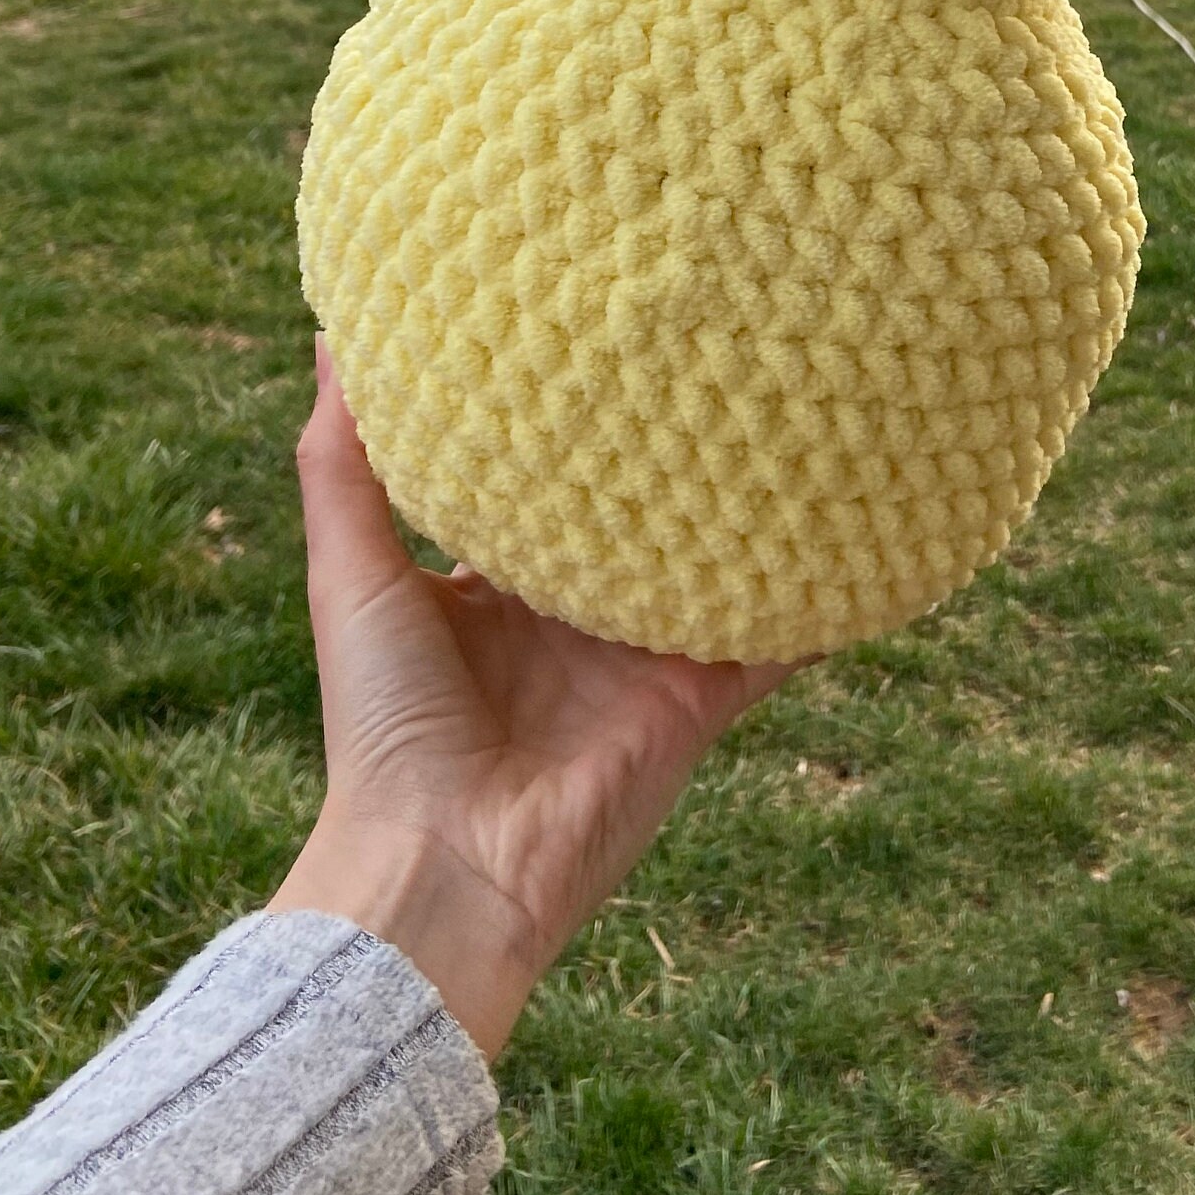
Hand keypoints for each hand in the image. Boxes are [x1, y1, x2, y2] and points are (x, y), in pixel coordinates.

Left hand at [269, 343, 791, 1057]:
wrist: (440, 868)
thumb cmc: (381, 724)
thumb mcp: (348, 573)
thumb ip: (341, 461)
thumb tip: (328, 336)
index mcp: (493, 593)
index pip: (540, 484)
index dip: (563, 417)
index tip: (590, 327)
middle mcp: (573, 619)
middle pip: (634, 516)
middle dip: (668, 447)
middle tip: (712, 339)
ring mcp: (642, 659)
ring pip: (712, 561)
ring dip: (752, 504)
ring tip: (802, 405)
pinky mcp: (698, 700)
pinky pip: (773, 637)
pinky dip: (819, 595)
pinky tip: (866, 528)